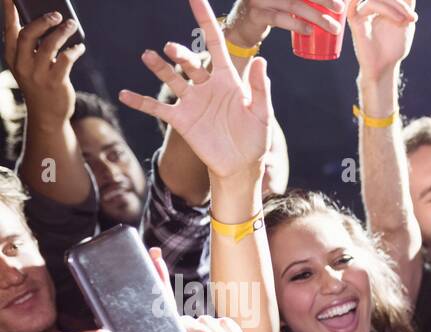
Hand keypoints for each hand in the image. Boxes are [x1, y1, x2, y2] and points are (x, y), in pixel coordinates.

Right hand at [2, 0, 84, 127]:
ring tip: (71, 24)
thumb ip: (30, 46)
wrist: (47, 115)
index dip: (9, 12)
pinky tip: (79, 47)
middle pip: (28, 35)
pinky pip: (66, 60)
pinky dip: (74, 50)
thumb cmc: (39, 83)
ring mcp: (38, 75)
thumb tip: (46, 20)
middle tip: (57, 14)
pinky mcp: (56, 83)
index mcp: (12, 57)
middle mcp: (22, 65)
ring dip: (62, 32)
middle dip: (43, 21)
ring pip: (50, 46)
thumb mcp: (28, 65)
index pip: (9, 30)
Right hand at [119, 0, 272, 182]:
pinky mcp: (181, 120)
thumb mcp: (262, 114)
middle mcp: (206, 87)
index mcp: (228, 80)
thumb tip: (262, 60)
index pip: (215, 44)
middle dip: (180, 54)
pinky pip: (157, 107)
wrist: (241, 166)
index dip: (205, 21)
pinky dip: (140, 101)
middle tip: (172, 49)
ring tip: (148, 56)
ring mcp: (191, 102)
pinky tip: (124, 95)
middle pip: (189, 62)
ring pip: (171, 79)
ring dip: (159, 67)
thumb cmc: (255, 139)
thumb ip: (260, 89)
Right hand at [224, 0, 344, 47]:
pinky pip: (279, 19)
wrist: (242, 26)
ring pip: (294, 5)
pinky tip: (310, 31)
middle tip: (340, 8)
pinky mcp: (256, 14)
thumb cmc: (271, 9)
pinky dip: (297, 25)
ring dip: (316, 17)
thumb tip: (334, 2)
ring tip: (333, 27)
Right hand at [348, 0, 417, 80]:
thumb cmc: (394, 48)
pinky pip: (357, 6)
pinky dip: (372, 5)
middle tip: (412, 18)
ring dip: (393, 7)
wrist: (385, 67)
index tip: (414, 18)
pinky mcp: (355, 21)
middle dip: (400, 4)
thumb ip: (406, 6)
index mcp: (381, 5)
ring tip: (403, 22)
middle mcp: (369, 6)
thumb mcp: (405, 24)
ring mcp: (361, 12)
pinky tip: (390, 15)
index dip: (403, 3)